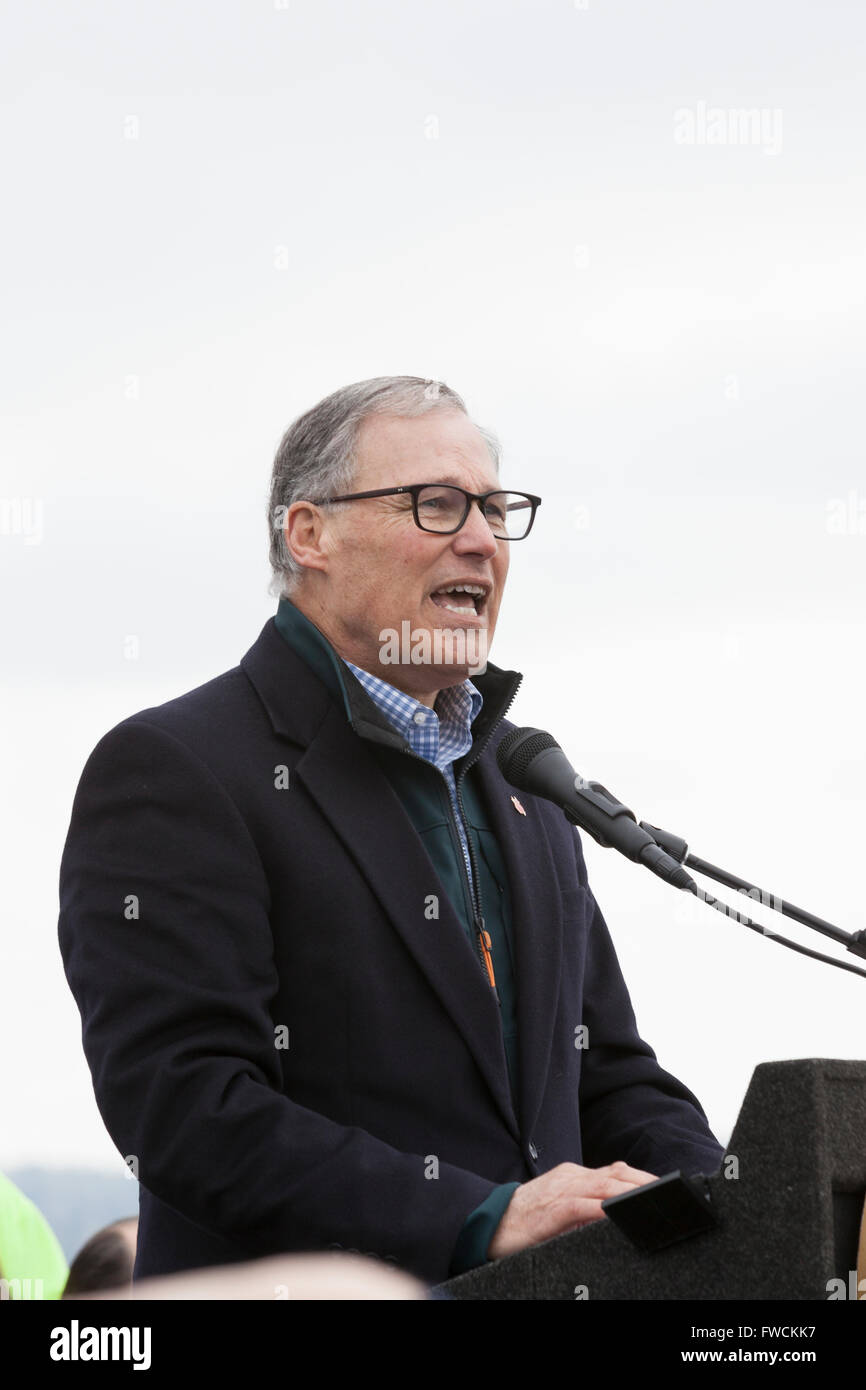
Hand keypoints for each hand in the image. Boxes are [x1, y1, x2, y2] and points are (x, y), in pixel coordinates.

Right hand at [487, 1160, 657, 1259]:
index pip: (615, 1172)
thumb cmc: (525, 1220)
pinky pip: (580, 1206)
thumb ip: (587, 1208)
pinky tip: (616, 1214)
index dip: (642, 1178)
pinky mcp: (550, 1211)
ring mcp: (560, 1191)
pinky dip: (600, 1209)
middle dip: (646, 1183)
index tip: (666, 1188)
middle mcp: (570, 1178)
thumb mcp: (561, 1209)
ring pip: (603, 1187)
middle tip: (672, 1193)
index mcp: (574, 1176)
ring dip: (631, 1193)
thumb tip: (618, 1217)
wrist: (488, 1222)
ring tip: (654, 1200)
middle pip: (616, 1175)